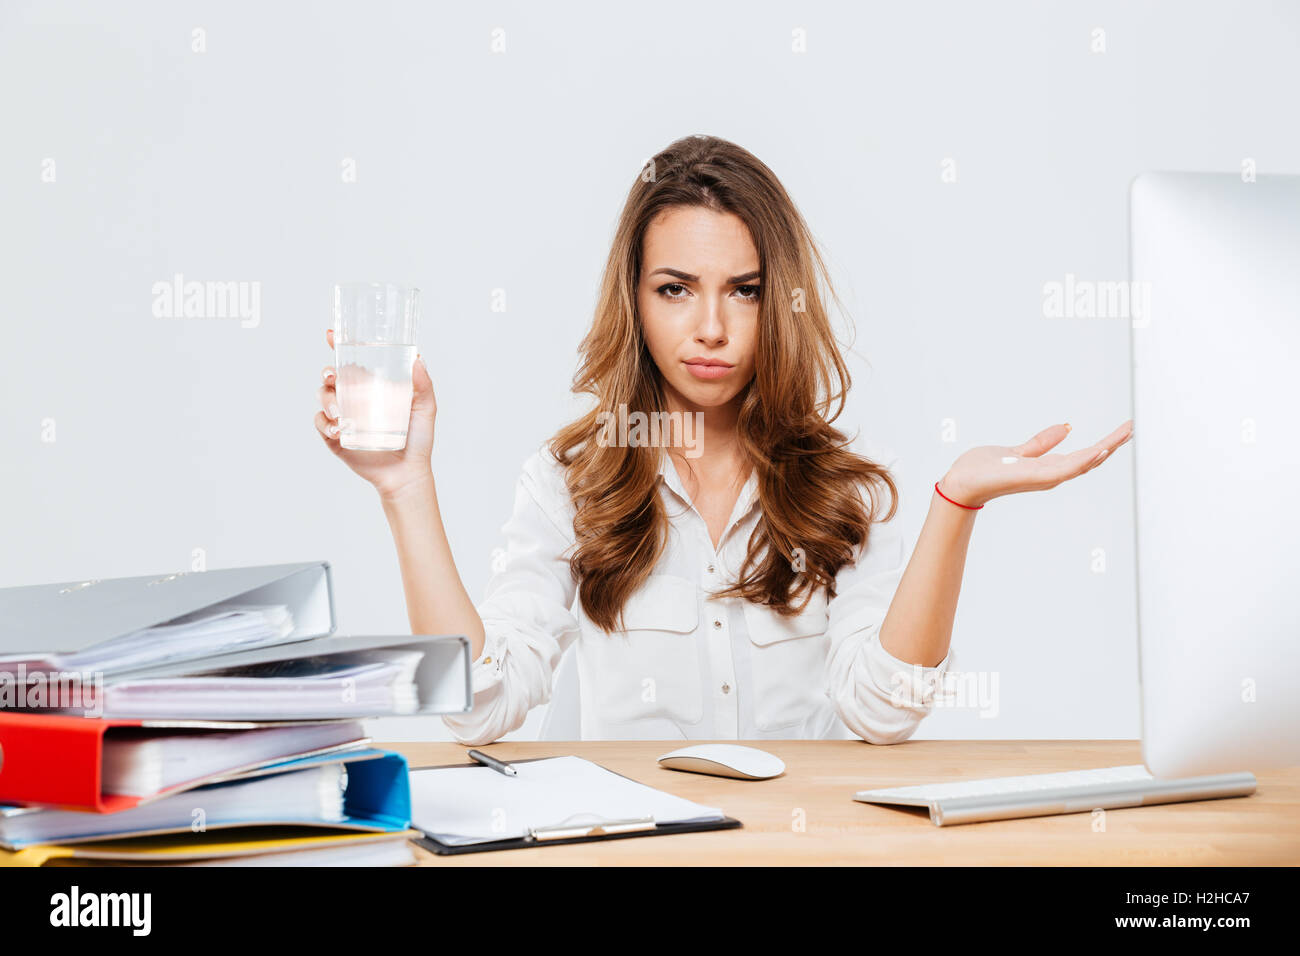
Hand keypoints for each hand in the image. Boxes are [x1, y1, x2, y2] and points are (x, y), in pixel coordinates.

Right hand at [314, 328, 437, 498]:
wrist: (407, 472)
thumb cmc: (418, 439)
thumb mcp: (425, 409)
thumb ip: (423, 385)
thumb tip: (418, 358)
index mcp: (372, 386)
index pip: (352, 362)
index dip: (338, 346)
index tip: (331, 335)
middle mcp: (355, 398)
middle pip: (332, 377)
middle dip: (327, 372)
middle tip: (333, 377)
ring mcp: (344, 417)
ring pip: (323, 398)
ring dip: (326, 400)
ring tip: (339, 413)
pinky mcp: (336, 438)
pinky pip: (320, 424)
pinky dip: (324, 424)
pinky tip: (337, 430)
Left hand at [938, 420, 1132, 508]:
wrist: (961, 483)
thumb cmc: (984, 471)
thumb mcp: (1018, 452)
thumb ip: (1042, 443)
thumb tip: (1068, 427)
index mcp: (1048, 468)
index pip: (1084, 455)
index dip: (1106, 443)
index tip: (1125, 429)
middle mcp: (1050, 475)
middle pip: (1090, 460)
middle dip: (1113, 444)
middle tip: (1133, 427)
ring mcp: (1044, 478)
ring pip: (1083, 464)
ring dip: (1105, 449)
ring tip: (1125, 433)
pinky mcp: (1035, 477)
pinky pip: (1065, 469)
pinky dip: (1084, 460)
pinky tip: (1100, 448)